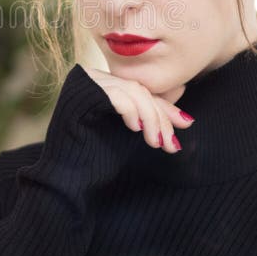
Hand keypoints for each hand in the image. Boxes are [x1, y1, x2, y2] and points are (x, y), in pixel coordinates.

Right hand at [79, 65, 193, 153]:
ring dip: (152, 117)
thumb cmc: (98, 160)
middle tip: (170, 143)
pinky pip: (117, 95)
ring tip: (156, 142)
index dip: (165, 109)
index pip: (142, 91)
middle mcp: (92, 76)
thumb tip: (187, 116)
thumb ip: (154, 121)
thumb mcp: (135, 135)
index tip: (186, 124)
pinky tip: (136, 129)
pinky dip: (131, 111)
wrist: (69, 179)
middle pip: (139, 89)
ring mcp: (84, 81)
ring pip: (132, 90)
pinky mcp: (81, 91)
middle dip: (161, 116)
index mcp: (104, 83)